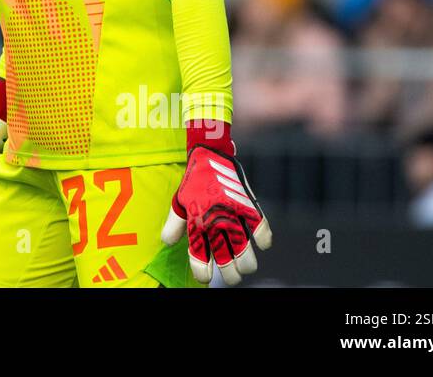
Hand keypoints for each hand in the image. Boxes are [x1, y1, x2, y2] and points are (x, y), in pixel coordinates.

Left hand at [161, 120, 271, 284]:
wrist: (210, 154)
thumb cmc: (194, 181)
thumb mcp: (179, 201)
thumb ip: (174, 224)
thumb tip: (168, 242)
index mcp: (196, 222)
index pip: (199, 256)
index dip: (202, 272)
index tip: (205, 278)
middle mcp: (215, 222)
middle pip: (226, 261)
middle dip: (229, 275)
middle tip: (230, 277)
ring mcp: (233, 214)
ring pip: (245, 252)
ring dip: (246, 264)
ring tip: (244, 267)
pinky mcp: (249, 205)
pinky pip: (261, 228)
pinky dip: (264, 239)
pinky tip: (261, 244)